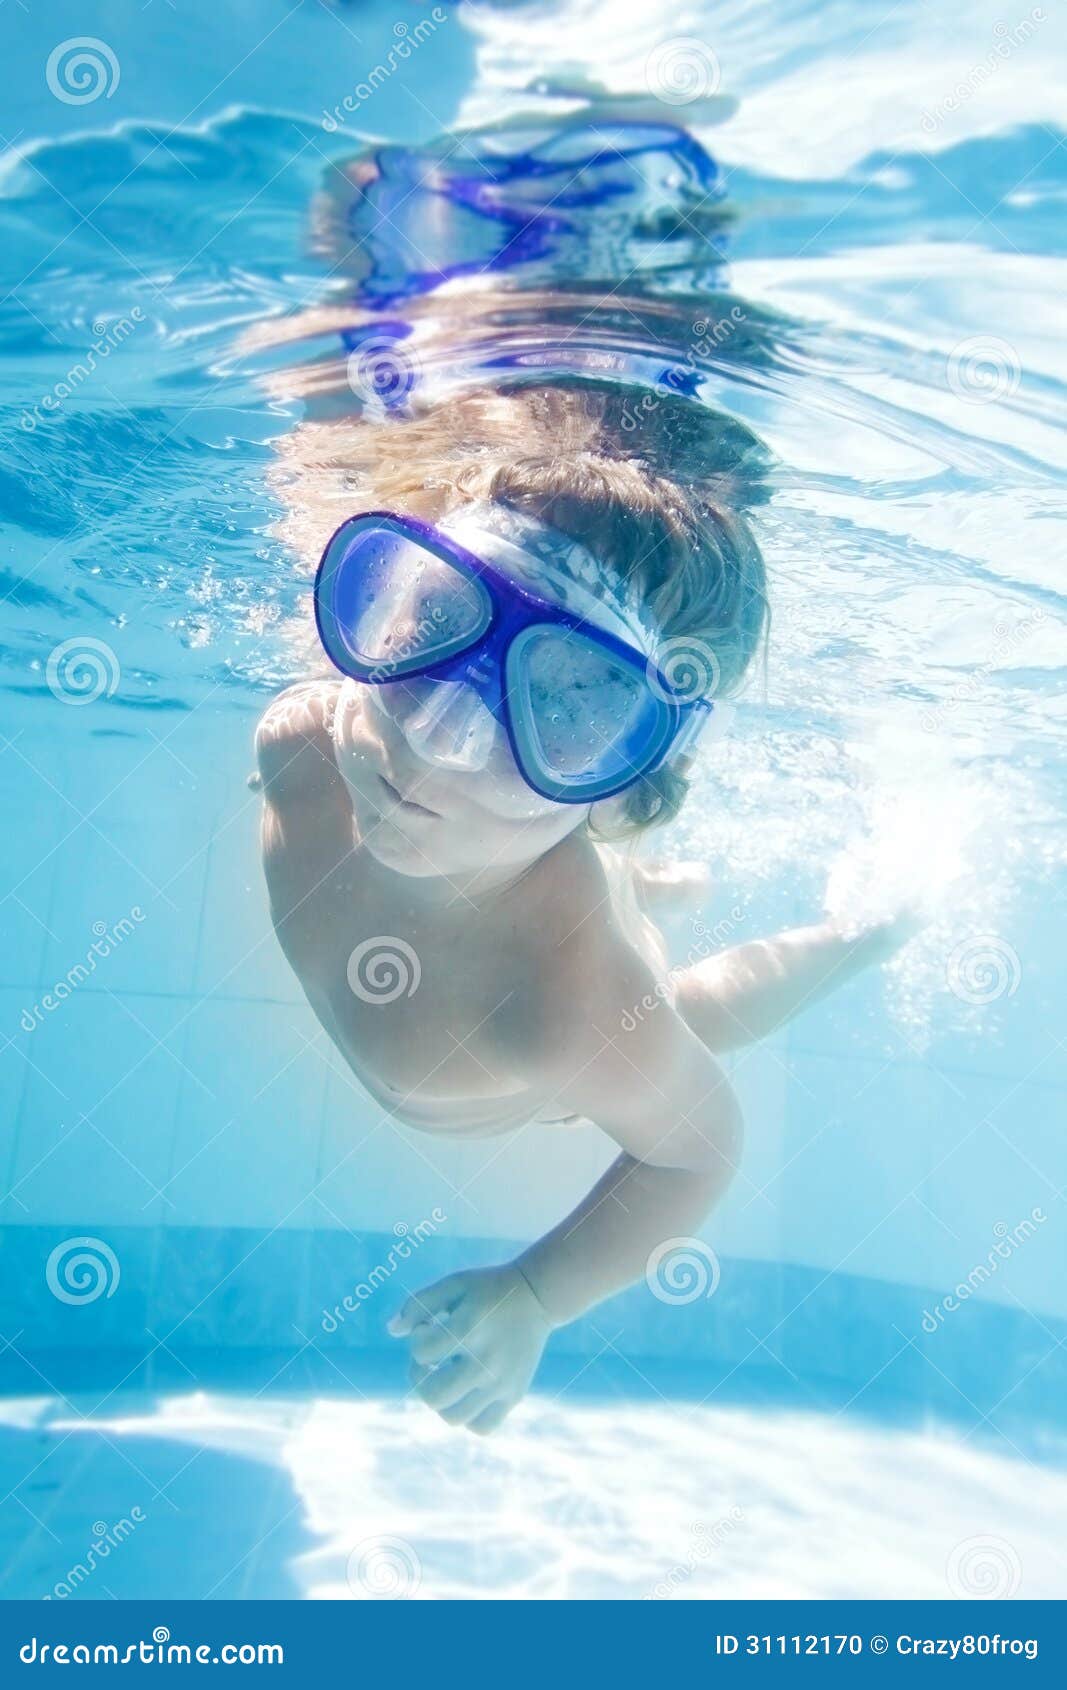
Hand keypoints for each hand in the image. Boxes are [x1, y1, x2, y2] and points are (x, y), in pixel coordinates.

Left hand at [387, 1263, 552, 1434]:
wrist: (537, 1295)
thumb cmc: (487, 1289)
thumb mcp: (452, 1285)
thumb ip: (417, 1304)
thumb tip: (392, 1331)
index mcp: (470, 1328)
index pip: (422, 1352)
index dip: (417, 1338)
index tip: (430, 1324)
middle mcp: (487, 1361)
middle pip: (433, 1396)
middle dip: (419, 1378)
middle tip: (428, 1360)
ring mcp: (503, 1383)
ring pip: (454, 1417)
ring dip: (440, 1399)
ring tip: (446, 1375)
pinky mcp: (514, 1395)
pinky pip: (482, 1427)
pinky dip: (466, 1416)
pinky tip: (465, 1391)